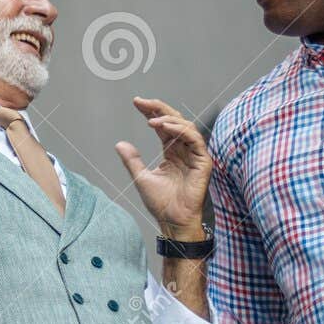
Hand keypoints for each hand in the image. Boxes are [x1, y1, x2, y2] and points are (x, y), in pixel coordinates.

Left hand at [115, 98, 211, 237]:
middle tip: (142, 102)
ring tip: (151, 120)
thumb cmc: (161, 203)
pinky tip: (165, 127)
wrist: (173, 221)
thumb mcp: (141, 177)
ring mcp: (195, 155)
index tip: (136, 102)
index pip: (163, 126)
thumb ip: (132, 160)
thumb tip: (119, 143)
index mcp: (171, 152)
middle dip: (159, 108)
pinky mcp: (203, 162)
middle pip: (174, 121)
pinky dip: (180, 130)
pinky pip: (195, 139)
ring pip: (186, 127)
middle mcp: (184, 150)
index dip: (151, 112)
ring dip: (168, 119)